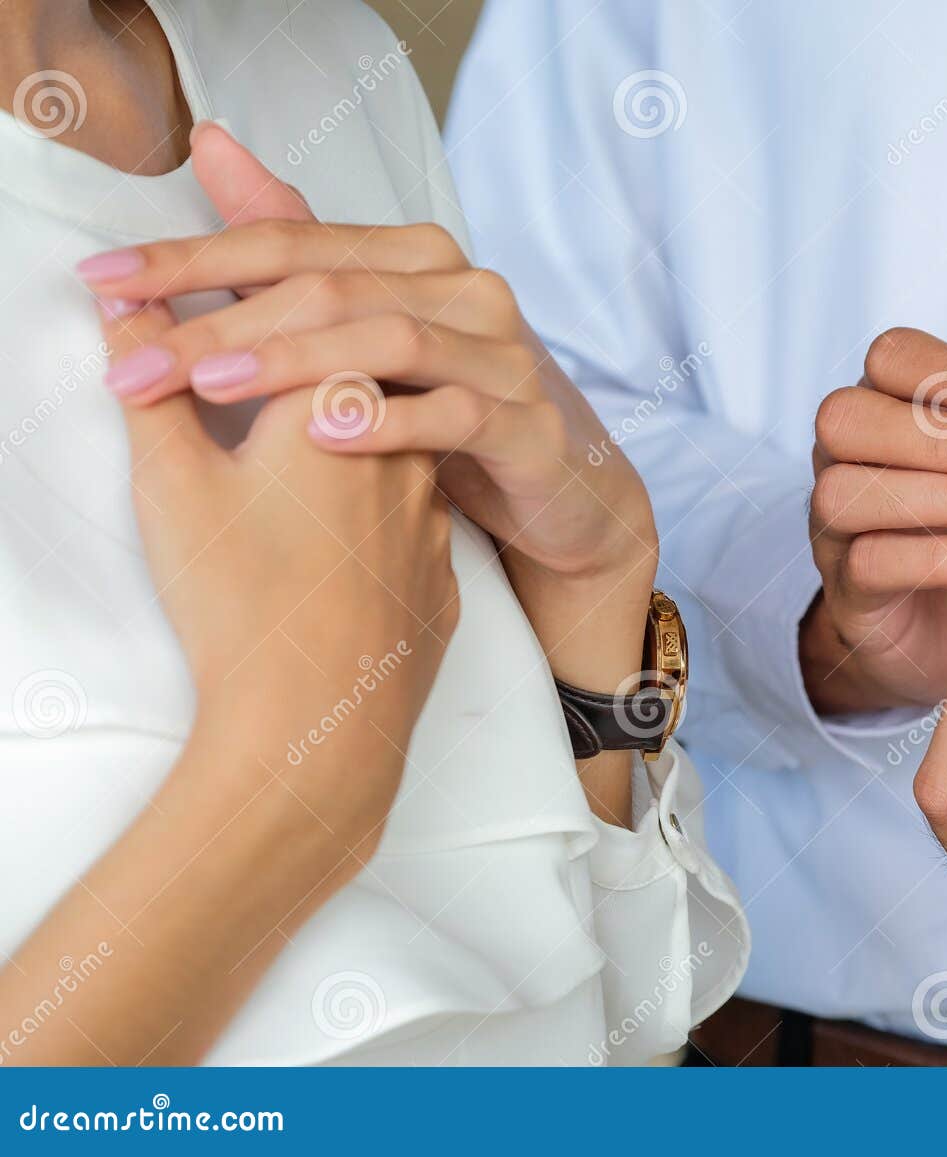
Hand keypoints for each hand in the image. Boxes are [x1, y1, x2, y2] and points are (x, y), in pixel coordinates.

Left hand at [81, 123, 657, 819]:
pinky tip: (323, 435)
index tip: (107, 284)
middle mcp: (467, 293)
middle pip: (332, 287)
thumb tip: (214, 148)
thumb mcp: (370, 335)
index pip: (293, 240)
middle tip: (141, 363)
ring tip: (214, 389)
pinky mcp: (529, 425)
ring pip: (391, 340)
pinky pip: (454, 414)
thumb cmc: (456, 417)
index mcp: (421, 259)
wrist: (568, 496)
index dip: (194, 258)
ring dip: (294, 364)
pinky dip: (387, 422)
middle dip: (224, 322)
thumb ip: (298, 249)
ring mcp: (505, 356)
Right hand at [99, 294, 457, 869]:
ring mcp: (433, 513)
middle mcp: (405, 446)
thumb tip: (127, 313)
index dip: (252, 287)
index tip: (208, 282)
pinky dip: (373, 495)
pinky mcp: (440, 572)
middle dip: (301, 344)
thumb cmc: (239, 600)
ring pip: (394, 439)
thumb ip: (153, 388)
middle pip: (360, 366)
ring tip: (292, 432)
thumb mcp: (172, 483)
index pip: (306, 311)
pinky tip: (339, 516)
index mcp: (341, 404)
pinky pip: (409, 511)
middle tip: (254, 340)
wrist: (316, 724)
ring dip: (348, 421)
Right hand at [804, 327, 946, 712]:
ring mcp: (835, 524)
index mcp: (896, 409)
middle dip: (941, 435)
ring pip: (846, 488)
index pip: (894, 356)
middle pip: (847, 414)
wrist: (938, 637)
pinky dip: (937, 558)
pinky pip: (867, 562)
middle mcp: (852, 457)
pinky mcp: (848, 588)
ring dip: (937, 496)